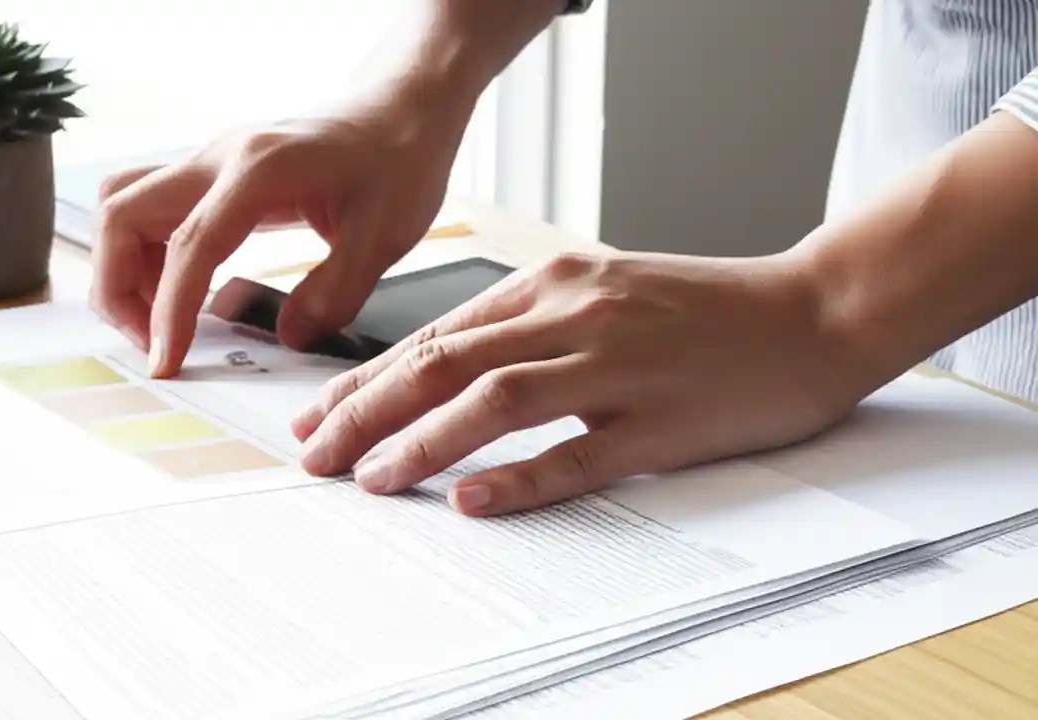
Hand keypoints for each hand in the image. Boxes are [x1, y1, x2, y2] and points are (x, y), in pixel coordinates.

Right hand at [89, 79, 471, 377]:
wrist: (403, 110)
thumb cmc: (399, 159)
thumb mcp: (386, 234)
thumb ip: (336, 291)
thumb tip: (288, 336)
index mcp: (259, 169)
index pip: (189, 245)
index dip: (169, 311)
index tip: (166, 361)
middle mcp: (219, 157)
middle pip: (122, 214)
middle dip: (119, 288)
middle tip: (153, 343)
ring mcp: (211, 162)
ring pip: (125, 209)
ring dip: (126, 270)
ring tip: (165, 322)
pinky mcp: (214, 176)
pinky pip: (153, 212)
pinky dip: (149, 257)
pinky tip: (188, 293)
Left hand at [291, 250, 874, 515]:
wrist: (814, 309)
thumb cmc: (704, 309)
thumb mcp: (605, 290)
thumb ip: (530, 321)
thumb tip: (448, 366)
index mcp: (556, 281)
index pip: (438, 334)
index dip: (369, 377)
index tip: (321, 412)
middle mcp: (576, 313)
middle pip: (446, 362)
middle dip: (367, 409)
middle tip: (315, 451)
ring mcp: (618, 365)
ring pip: (496, 400)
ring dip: (423, 441)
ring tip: (371, 478)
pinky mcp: (662, 419)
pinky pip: (578, 453)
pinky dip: (519, 478)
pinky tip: (471, 500)